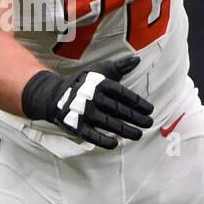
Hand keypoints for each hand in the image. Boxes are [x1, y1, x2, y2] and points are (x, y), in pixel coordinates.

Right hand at [21, 55, 153, 148]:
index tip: (150, 110)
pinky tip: (115, 143)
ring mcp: (84, 113)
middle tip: (149, 123)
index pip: (124, 94)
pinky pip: (91, 136)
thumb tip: (137, 59)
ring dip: (126, 131)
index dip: (138, 103)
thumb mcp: (100, 71)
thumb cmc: (83, 83)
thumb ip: (120, 66)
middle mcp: (92, 98)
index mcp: (100, 84)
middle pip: (119, 110)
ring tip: (138, 135)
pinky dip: (103, 141)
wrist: (54, 96)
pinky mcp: (76, 126)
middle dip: (136, 118)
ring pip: (109, 124)